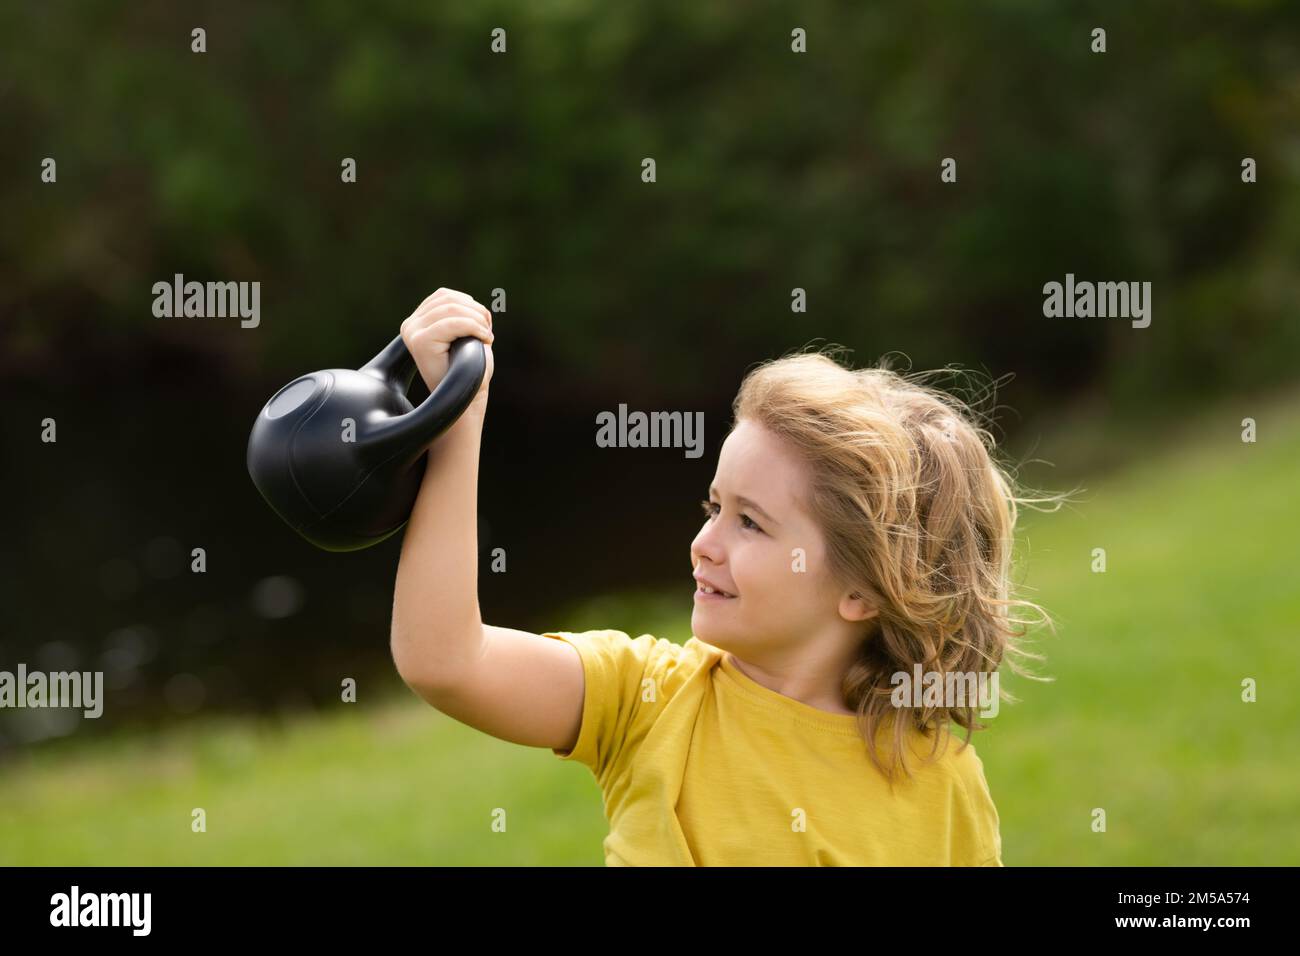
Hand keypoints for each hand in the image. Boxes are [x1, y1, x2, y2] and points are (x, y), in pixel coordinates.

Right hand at [400, 288, 494, 402]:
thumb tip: (468, 299)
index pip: (443, 295)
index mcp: (416, 322)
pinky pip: (453, 323)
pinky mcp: (420, 341)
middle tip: (488, 331)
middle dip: (476, 312)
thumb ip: (459, 314)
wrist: (467, 399)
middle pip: (448, 300)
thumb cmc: (469, 370)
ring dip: (478, 320)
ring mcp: (412, 333)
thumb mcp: (463, 335)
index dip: (470, 304)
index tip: (484, 323)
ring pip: (452, 309)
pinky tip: (486, 339)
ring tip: (487, 336)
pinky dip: (476, 327)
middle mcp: (409, 326)